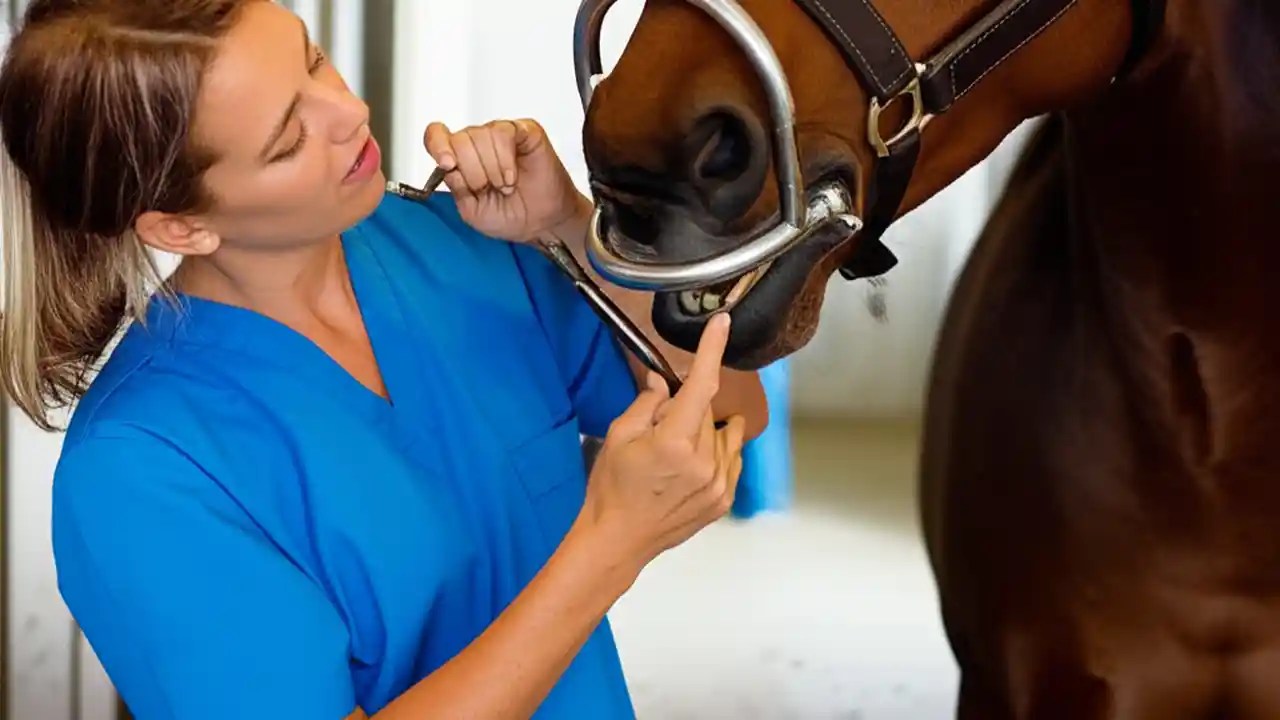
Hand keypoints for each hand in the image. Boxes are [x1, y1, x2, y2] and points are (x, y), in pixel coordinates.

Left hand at [423, 119, 581, 242]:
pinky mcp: (522, 131)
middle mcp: (477, 144)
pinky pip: (503, 132)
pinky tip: (511, 176)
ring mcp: (500, 135)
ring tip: (505, 185)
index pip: (437, 136)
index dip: (438, 145)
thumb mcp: (472, 211)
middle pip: (459, 139)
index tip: (448, 165)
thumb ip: (456, 188)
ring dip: (492, 168)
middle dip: (472, 171)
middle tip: (487, 188)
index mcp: (460, 159)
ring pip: (480, 135)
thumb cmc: (511, 216)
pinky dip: (505, 158)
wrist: (543, 223)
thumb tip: (448, 167)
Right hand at [576, 312, 746, 578]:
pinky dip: (716, 452)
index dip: (712, 351)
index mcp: (674, 443)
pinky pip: (731, 458)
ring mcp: (718, 483)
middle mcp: (703, 462)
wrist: (618, 540)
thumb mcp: (619, 437)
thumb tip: (665, 382)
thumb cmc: (612, 489)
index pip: (701, 386)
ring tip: (676, 452)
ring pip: (723, 434)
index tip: (723, 324)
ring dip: (704, 431)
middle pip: (707, 411)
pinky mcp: (724, 499)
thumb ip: (647, 403)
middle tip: (660, 430)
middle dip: (687, 409)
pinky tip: (692, 466)